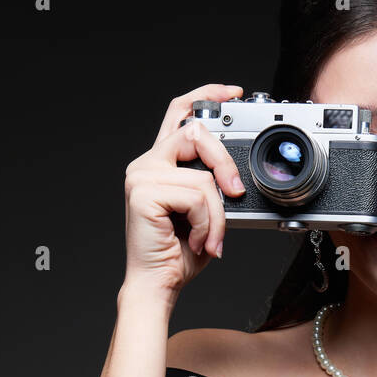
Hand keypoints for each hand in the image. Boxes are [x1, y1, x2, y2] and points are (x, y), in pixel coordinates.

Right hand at [121, 84, 246, 296]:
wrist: (160, 283)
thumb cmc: (181, 253)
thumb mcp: (206, 212)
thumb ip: (213, 185)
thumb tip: (235, 178)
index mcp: (160, 163)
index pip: (180, 113)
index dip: (206, 96)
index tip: (232, 93)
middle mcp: (147, 163)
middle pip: (197, 134)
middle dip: (225, 164)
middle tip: (235, 193)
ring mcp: (142, 176)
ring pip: (203, 177)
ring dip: (216, 215)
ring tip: (209, 237)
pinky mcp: (144, 192)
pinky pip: (197, 197)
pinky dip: (207, 224)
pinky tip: (198, 241)